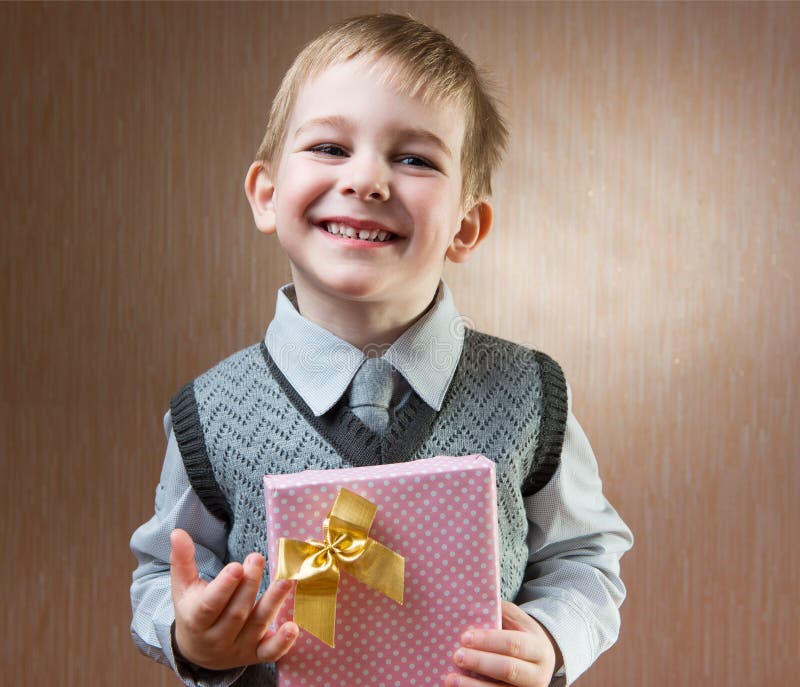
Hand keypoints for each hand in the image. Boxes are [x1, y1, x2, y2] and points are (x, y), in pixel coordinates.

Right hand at [170, 528, 298, 670]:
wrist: (197, 650)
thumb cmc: (192, 610)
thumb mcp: (183, 586)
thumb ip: (182, 560)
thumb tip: (177, 532)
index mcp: (196, 620)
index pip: (210, 606)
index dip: (224, 587)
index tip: (237, 566)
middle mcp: (216, 638)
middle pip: (236, 613)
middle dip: (249, 585)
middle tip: (257, 558)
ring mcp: (237, 649)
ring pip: (256, 626)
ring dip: (273, 603)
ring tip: (286, 580)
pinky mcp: (255, 655)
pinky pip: (269, 653)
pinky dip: (282, 643)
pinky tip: (293, 627)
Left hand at [444, 601, 561, 686]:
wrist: (540, 664)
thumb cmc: (521, 636)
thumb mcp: (517, 622)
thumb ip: (499, 613)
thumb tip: (470, 604)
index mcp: (538, 649)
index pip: (513, 644)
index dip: (488, 641)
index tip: (465, 637)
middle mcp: (538, 675)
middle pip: (508, 669)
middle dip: (480, 662)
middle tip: (457, 656)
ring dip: (472, 686)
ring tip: (450, 679)